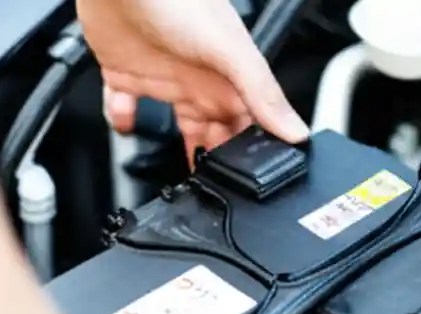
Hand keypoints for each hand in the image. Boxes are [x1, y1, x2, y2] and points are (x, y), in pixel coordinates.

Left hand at [78, 0, 308, 160]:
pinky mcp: (127, 72)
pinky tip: (126, 127)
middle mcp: (201, 80)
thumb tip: (296, 132)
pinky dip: (123, 121)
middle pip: (214, 132)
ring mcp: (165, 77)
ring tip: (179, 176)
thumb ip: (262, 93)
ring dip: (177, 148)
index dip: (249, 154)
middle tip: (214, 188)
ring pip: (177, 125)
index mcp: (230, 79)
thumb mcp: (230, 51)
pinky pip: (125, 106)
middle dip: (215, 159)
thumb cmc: (179, 0)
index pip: (248, 126)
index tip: (249, 183)